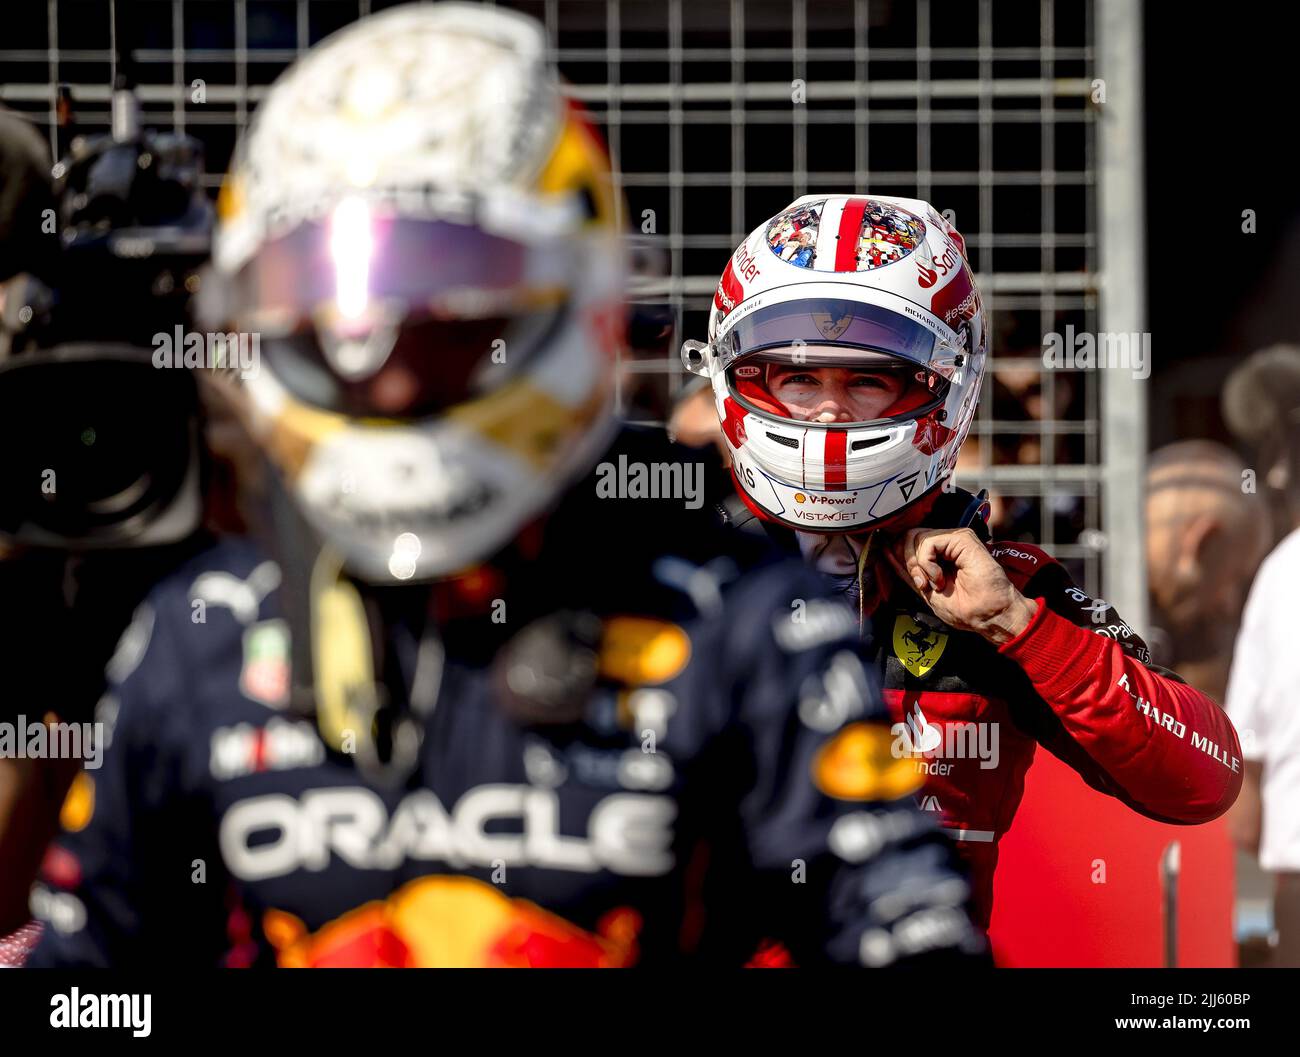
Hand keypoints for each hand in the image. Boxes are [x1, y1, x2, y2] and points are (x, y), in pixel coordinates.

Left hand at [884, 527, 1037, 644]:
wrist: (990, 615)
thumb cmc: (965, 608)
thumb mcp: (926, 589)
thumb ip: (908, 570)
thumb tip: (886, 550)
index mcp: (939, 554)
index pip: (906, 541)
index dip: (898, 555)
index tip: (911, 577)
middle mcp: (946, 543)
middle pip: (907, 536)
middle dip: (907, 562)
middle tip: (923, 583)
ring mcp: (954, 539)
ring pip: (914, 537)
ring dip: (918, 565)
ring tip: (934, 583)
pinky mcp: (962, 538)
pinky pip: (928, 543)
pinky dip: (927, 564)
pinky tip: (939, 578)